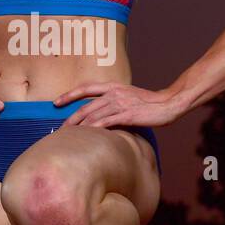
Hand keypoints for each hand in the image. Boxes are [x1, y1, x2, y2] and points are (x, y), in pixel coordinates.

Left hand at [53, 82, 182, 128]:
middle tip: (59, 129)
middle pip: (85, 106)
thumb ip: (114, 102)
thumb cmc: (149, 103)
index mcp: (113, 87)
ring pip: (93, 116)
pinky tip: (86, 137)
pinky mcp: (127, 115)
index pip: (86, 88)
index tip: (56, 102)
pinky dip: (94, 129)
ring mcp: (120, 104)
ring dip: (79, 127)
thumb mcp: (128, 96)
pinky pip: (106, 122)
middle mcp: (114, 93)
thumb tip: (101, 113)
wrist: (168, 103)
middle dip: (70, 118)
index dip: (69, 95)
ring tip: (69, 137)